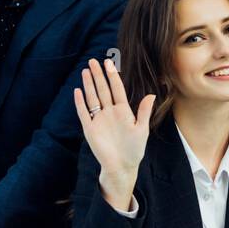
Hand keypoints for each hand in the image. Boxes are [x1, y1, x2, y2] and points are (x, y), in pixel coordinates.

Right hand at [73, 58, 154, 206]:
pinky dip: (80, 103)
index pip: (117, 89)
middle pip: (102, 90)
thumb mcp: (142, 130)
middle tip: (93, 60)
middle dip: (98, 75)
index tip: (109, 62)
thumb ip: (143, 112)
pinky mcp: (89, 129)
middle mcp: (109, 112)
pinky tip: (77, 91)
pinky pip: (83, 113)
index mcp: (123, 111)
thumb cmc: (134, 149)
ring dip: (89, 85)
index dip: (113, 76)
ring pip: (92, 98)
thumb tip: (151, 95)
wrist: (122, 166)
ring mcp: (99, 119)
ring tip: (86, 71)